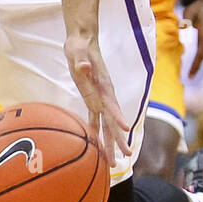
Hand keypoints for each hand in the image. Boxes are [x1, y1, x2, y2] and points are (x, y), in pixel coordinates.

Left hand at [64, 33, 130, 168]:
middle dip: (118, 139)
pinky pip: (96, 118)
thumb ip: (81, 62)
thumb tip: (84, 67)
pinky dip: (97, 131)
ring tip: (113, 161)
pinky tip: (96, 143)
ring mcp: (100, 97)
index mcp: (103, 85)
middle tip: (125, 158)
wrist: (83, 39)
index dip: (117, 116)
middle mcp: (105, 94)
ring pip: (106, 124)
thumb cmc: (79, 46)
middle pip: (113, 120)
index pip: (112, 104)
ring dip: (110, 141)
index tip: (125, 129)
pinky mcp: (92, 97)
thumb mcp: (77, 53)